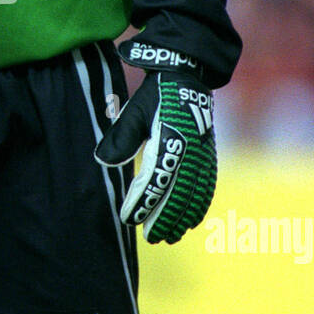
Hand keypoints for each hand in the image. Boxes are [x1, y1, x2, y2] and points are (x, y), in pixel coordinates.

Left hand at [95, 41, 216, 243]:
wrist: (188, 75)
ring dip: (182, 218)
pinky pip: (207, 187)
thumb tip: (104, 160)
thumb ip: (121, 137)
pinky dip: (199, 206)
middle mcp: (190, 151)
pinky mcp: (209, 155)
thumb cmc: (157, 94)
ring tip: (169, 236)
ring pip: (195, 195)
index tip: (130, 219)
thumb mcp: (134, 111)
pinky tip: (191, 220)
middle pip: (178, 195)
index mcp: (169, 140)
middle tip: (151, 238)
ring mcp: (203, 155)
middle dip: (164, 219)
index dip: (143, 203)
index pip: (154, 181)